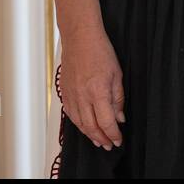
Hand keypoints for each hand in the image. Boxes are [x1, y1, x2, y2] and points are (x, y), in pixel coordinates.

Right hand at [61, 28, 124, 149]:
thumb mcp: (117, 74)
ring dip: (90, 135)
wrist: (80, 38)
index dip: (113, 134)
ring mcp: (71, 96)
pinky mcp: (64, 93)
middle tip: (110, 144)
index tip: (118, 139)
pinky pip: (71, 115)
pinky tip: (85, 127)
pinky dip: (79, 124)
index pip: (106, 122)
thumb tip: (120, 117)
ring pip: (79, 124)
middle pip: (91, 127)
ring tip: (99, 140)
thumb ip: (118, 98)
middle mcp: (82, 97)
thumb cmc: (99, 51)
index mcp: (97, 92)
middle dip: (102, 139)